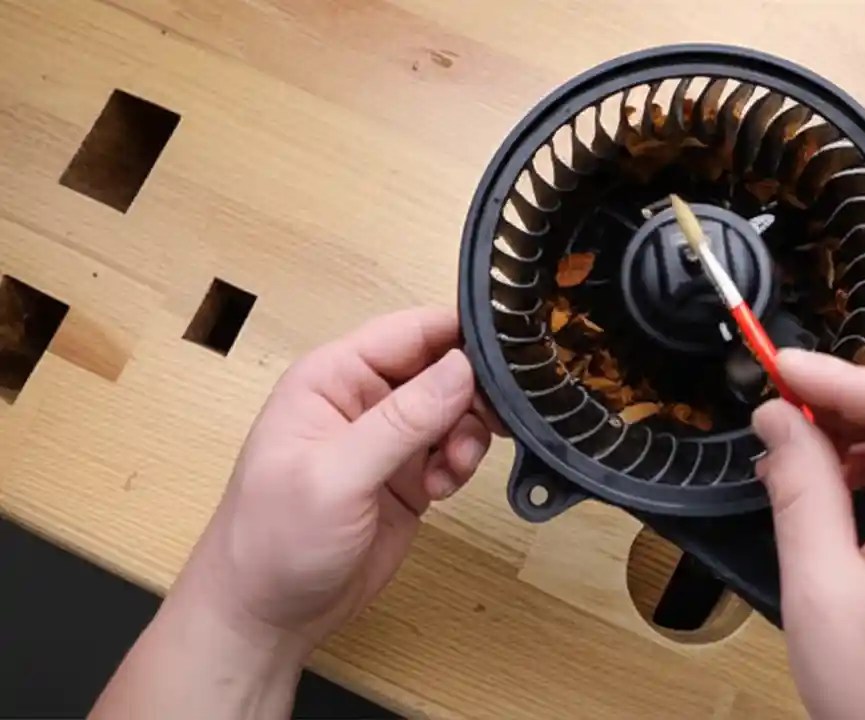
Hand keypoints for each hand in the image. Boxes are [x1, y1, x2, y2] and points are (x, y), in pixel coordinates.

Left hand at [183, 307, 494, 650]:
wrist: (267, 616)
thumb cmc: (276, 540)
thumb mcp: (337, 476)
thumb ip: (403, 421)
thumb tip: (463, 368)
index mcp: (334, 376)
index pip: (412, 331)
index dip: (461, 337)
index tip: (510, 359)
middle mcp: (364, 398)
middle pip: (442, 366)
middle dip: (474, 392)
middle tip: (493, 424)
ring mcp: (387, 438)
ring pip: (455, 408)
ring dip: (469, 434)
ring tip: (452, 468)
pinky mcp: (408, 475)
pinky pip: (453, 449)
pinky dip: (460, 465)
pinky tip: (441, 490)